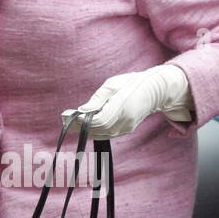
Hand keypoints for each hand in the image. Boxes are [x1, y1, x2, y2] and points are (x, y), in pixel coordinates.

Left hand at [63, 63, 193, 138]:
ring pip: (102, 134)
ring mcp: (127, 127)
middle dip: (79, 126)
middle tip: (65, 119)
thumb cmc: (131, 83)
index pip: (97, 119)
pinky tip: (85, 126)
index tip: (66, 115)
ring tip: (71, 123)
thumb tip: (82, 111)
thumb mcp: (112, 85)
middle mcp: (125, 120)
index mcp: (122, 106)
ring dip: (85, 130)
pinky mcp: (127, 130)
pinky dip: (95, 131)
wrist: (153, 91)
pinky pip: (107, 134)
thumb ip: (97, 99)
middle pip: (98, 129)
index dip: (81, 120)